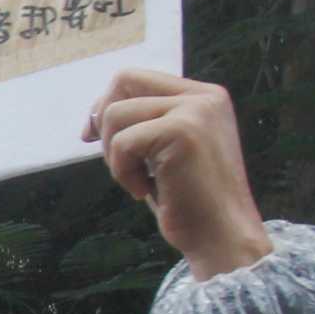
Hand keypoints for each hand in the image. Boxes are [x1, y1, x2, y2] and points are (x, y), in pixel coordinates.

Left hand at [83, 70, 271, 279]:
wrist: (221, 235)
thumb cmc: (188, 201)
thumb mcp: (163, 152)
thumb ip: (143, 125)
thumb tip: (93, 115)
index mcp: (203, 97)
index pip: (135, 78)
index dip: (105, 104)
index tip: (94, 137)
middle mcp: (205, 96)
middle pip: (123, 80)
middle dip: (104, 120)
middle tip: (115, 160)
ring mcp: (196, 111)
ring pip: (116, 114)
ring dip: (114, 155)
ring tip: (139, 181)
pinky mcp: (183, 131)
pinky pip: (123, 142)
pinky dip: (122, 172)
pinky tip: (145, 191)